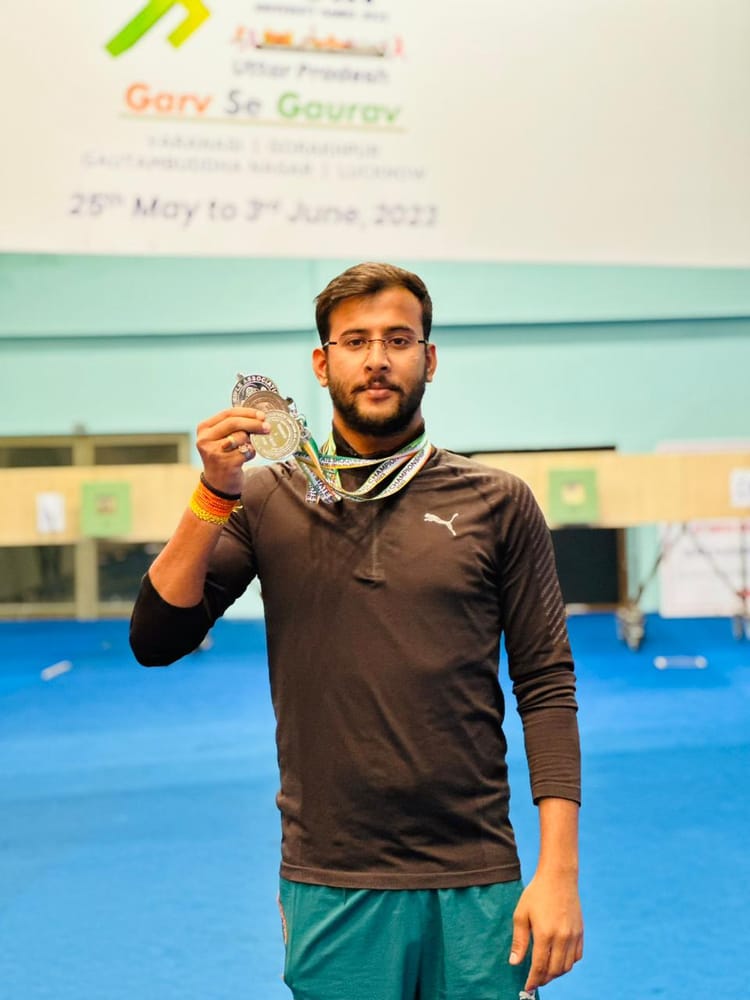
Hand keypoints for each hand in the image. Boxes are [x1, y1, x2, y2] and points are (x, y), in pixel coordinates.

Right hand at [196, 407, 269, 494]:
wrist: (218, 483)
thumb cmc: (223, 456)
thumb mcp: (222, 438)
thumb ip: (234, 426)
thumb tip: (259, 416)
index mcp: (204, 428)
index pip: (228, 414)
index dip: (247, 413)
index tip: (261, 415)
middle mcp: (205, 439)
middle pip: (234, 423)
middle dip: (253, 423)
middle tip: (267, 427)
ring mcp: (214, 452)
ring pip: (241, 437)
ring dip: (250, 442)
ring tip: (246, 448)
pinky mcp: (225, 463)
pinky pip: (246, 452)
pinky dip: (251, 453)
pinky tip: (246, 457)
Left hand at [509, 869, 583, 989]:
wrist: (558, 877)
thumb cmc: (536, 893)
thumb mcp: (521, 914)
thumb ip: (519, 941)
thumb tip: (514, 963)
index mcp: (545, 934)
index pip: (540, 967)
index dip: (533, 980)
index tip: (527, 987)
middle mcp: (562, 938)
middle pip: (555, 970)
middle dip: (544, 979)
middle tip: (535, 980)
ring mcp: (573, 936)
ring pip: (567, 966)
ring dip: (556, 973)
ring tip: (545, 972)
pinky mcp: (580, 932)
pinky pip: (577, 956)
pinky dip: (568, 963)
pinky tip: (559, 960)